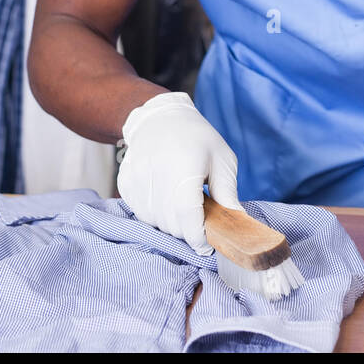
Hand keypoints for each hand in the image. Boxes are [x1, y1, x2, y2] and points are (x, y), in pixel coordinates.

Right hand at [116, 91, 243, 253]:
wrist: (160, 118)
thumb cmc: (197, 138)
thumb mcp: (222, 160)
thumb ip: (228, 193)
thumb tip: (239, 222)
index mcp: (185, 165)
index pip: (186, 213)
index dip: (197, 236)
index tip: (206, 245)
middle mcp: (157, 170)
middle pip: (170, 222)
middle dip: (187, 230)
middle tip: (198, 218)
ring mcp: (137, 176)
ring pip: (154, 221)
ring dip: (170, 223)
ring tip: (181, 205)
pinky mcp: (125, 181)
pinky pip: (139, 212)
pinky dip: (154, 214)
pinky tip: (164, 200)